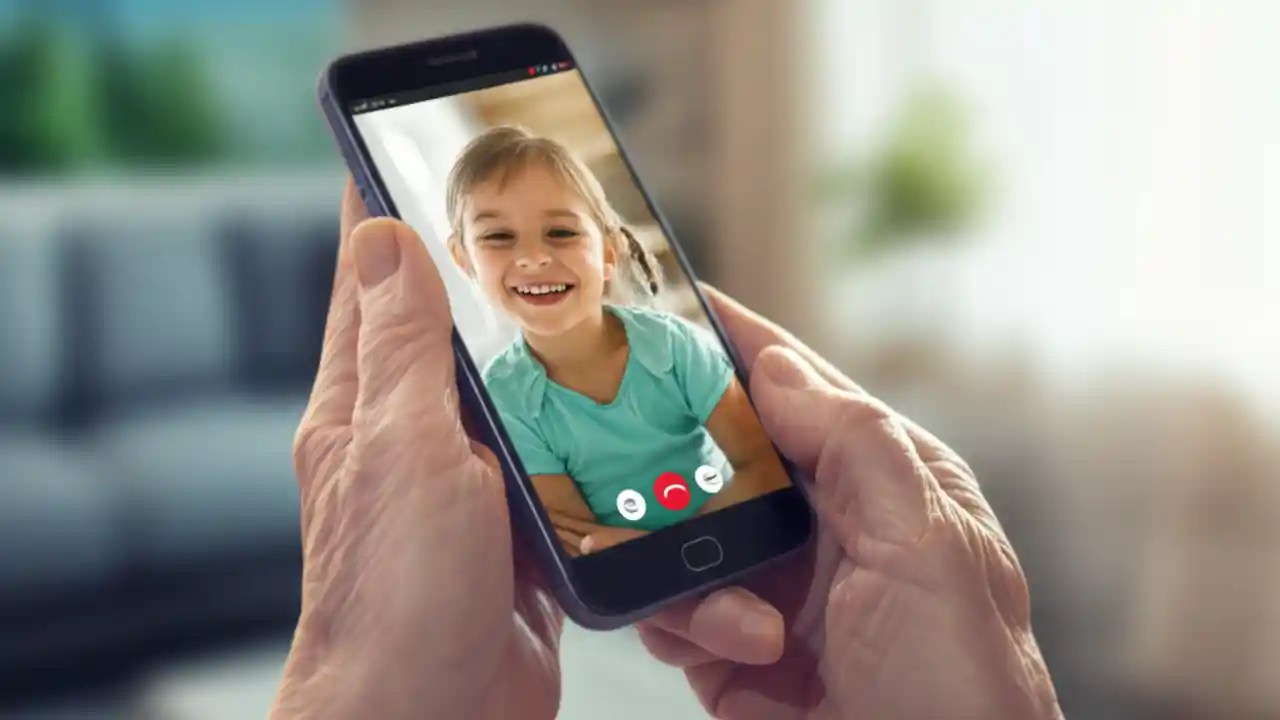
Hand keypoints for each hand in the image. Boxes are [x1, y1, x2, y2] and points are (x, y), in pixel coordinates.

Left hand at [271, 189, 785, 717]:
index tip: (419, 151)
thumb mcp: (403, 450)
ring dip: (549, 357)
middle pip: (454, 332)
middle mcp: (412, 439)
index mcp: (367, 404)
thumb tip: (384, 235)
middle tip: (538, 221)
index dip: (393, 210)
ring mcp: (465, 488)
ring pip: (513, 396)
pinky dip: (583, 439)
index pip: (373, 280)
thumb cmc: (397, 598)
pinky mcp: (515, 535)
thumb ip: (402, 348)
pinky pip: (552, 466)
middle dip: (493, 276)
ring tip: (595, 306)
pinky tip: (617, 419)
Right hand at [636, 287, 1063, 719]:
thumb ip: (855, 445)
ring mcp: (777, 589)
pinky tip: (724, 650)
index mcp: (884, 482)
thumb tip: (780, 367)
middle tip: (629, 449)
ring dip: (695, 574)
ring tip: (749, 626)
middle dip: (679, 460)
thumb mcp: (926, 548)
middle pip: (723, 455)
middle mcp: (825, 526)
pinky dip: (676, 623)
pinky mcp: (735, 651)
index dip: (736, 340)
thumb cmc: (964, 687)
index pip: (798, 389)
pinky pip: (669, 608)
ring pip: (685, 535)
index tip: (669, 298)